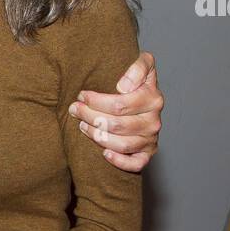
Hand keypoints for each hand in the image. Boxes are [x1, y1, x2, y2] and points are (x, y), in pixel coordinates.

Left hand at [69, 50, 162, 172]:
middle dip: (90, 116)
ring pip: (122, 144)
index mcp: (153, 99)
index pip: (120, 105)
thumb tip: (124, 86)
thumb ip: (139, 67)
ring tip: (81, 125)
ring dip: (97, 136)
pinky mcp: (147, 154)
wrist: (143, 101)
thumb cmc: (135, 83)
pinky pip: (136, 164)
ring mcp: (150, 139)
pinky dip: (120, 161)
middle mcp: (154, 121)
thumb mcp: (142, 66)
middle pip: (117, 124)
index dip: (96, 101)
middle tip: (75, 110)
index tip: (82, 96)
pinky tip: (104, 154)